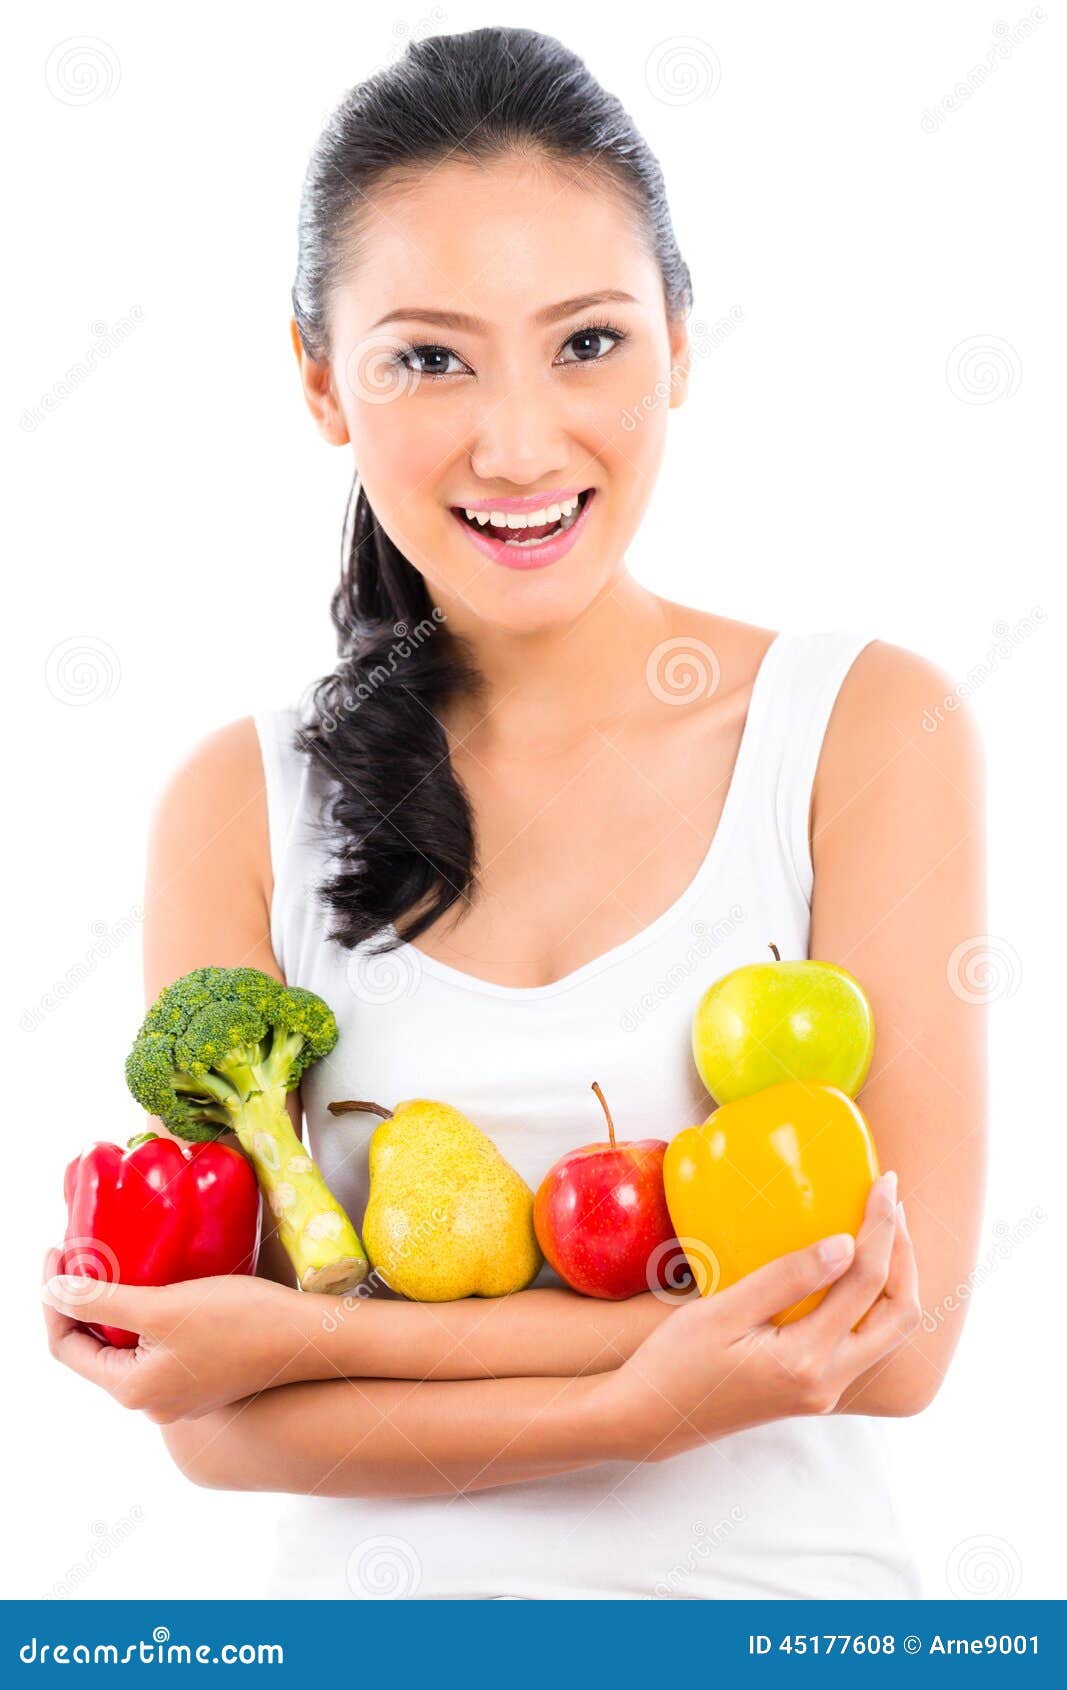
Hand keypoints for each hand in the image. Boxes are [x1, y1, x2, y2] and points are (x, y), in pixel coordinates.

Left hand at [41, 1248, 323, 1422]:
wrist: (308, 1338)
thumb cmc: (240, 1321)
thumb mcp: (161, 1306)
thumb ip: (101, 1302)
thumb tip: (53, 1293)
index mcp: (133, 1389)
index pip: (67, 1346)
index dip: (55, 1297)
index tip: (57, 1253)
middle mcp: (150, 1402)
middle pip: (95, 1349)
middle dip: (82, 1301)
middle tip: (82, 1253)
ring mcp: (177, 1395)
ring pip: (126, 1349)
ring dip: (113, 1309)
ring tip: (113, 1264)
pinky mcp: (202, 1381)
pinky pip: (155, 1350)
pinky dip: (143, 1319)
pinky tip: (154, 1287)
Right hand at [609, 1170, 920, 1460]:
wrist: (652, 1422)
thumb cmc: (675, 1364)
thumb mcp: (721, 1312)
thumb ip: (786, 1279)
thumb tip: (845, 1245)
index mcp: (805, 1360)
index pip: (866, 1283)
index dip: (881, 1228)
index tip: (882, 1184)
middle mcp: (828, 1381)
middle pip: (900, 1316)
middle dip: (904, 1255)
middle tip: (891, 1204)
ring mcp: (825, 1389)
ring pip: (889, 1333)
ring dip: (894, 1279)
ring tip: (879, 1228)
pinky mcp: (816, 1388)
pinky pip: (866, 1341)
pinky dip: (873, 1299)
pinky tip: (852, 1268)